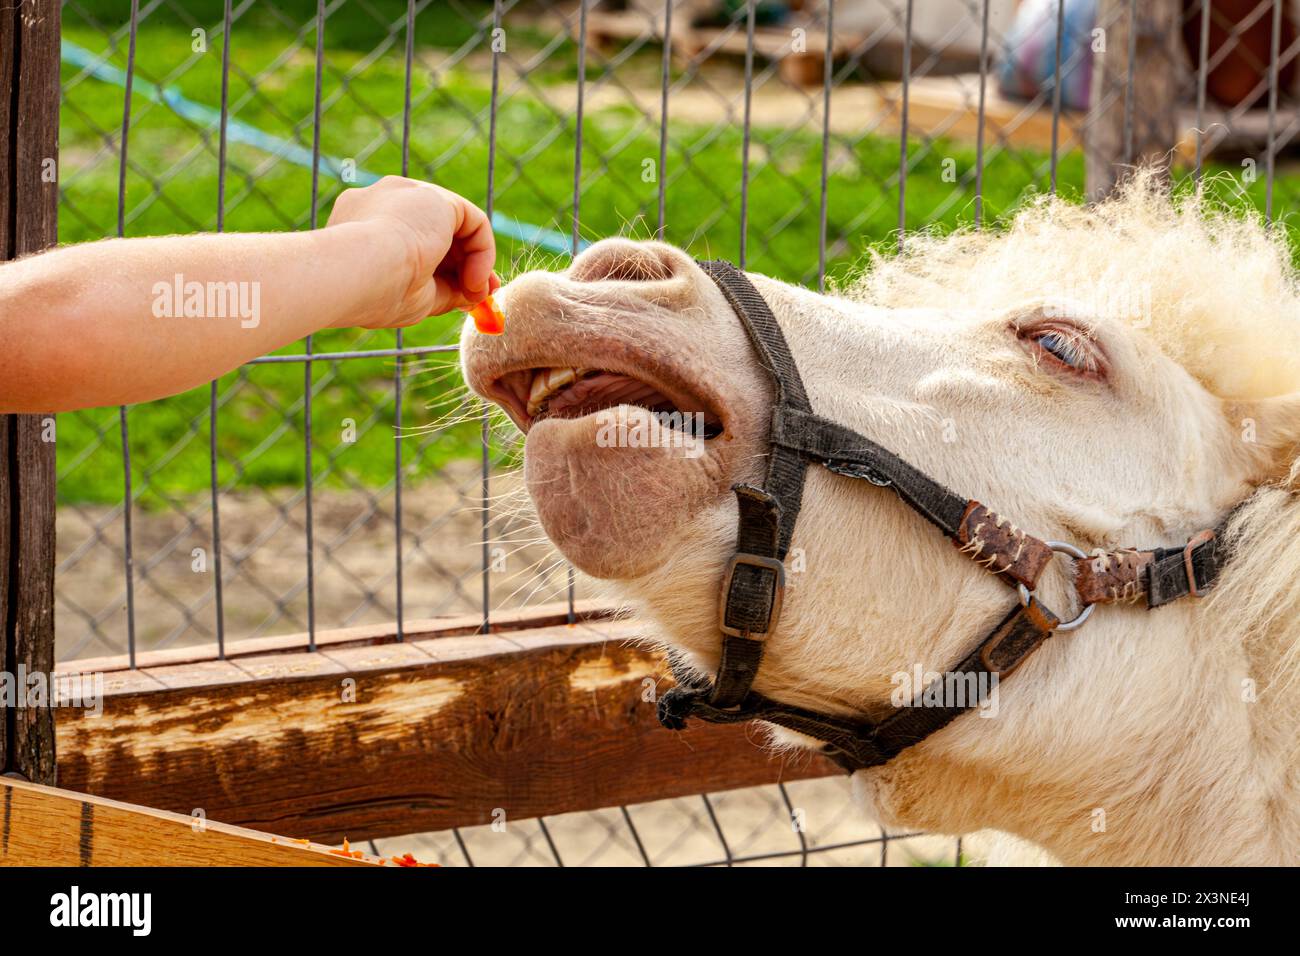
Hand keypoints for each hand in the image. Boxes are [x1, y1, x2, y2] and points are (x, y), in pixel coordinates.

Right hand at [326, 176, 498, 327]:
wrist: (354, 273)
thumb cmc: (374, 292)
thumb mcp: (414, 297)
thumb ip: (444, 292)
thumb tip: (472, 297)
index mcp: (363, 222)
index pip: (413, 242)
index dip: (444, 272)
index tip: (462, 299)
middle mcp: (383, 201)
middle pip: (437, 233)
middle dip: (465, 267)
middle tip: (478, 299)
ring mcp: (408, 194)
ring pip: (456, 227)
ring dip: (474, 265)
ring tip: (473, 296)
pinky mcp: (435, 196)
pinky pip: (473, 222)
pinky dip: (482, 253)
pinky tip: (474, 281)